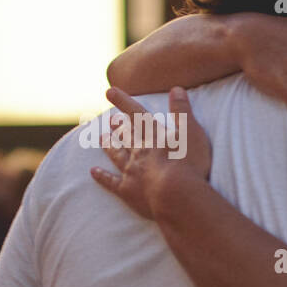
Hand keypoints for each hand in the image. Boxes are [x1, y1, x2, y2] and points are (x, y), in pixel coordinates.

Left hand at [91, 86, 209, 219]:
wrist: (176, 197)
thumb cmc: (189, 164)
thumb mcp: (192, 133)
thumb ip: (183, 111)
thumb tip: (176, 88)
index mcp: (154, 136)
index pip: (136, 114)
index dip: (123, 101)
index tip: (109, 92)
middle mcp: (139, 151)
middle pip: (126, 135)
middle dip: (118, 126)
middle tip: (110, 120)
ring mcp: (131, 171)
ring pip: (116, 155)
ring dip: (109, 146)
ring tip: (102, 138)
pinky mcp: (128, 191)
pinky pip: (111, 182)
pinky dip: (102, 176)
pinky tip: (93, 172)